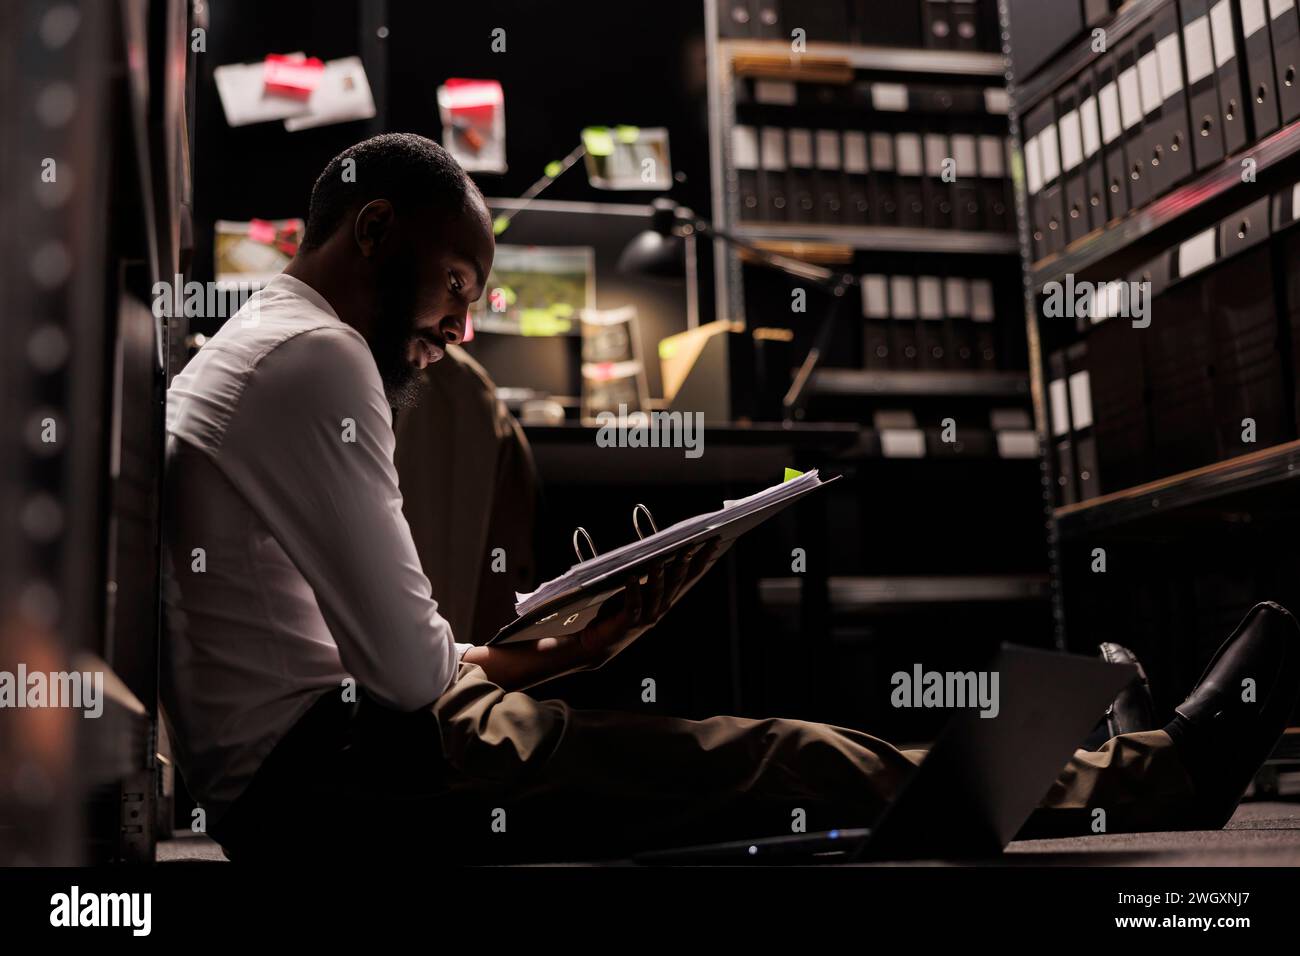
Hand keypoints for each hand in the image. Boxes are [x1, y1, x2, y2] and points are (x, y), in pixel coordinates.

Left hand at [575, 537, 720, 668]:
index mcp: (668, 598)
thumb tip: (659, 551)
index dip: (703, 559)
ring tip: (658, 559)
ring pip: (657, 593)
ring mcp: (647, 616)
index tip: (714, 540)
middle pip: (677, 582)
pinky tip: (631, 577)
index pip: (690, 576)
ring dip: (658, 575)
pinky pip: (632, 604)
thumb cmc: (619, 612)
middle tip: (690, 545)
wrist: (600, 643)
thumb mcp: (639, 591)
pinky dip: (632, 590)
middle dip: (684, 562)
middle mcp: (662, 607)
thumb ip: (650, 577)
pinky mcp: (628, 622)